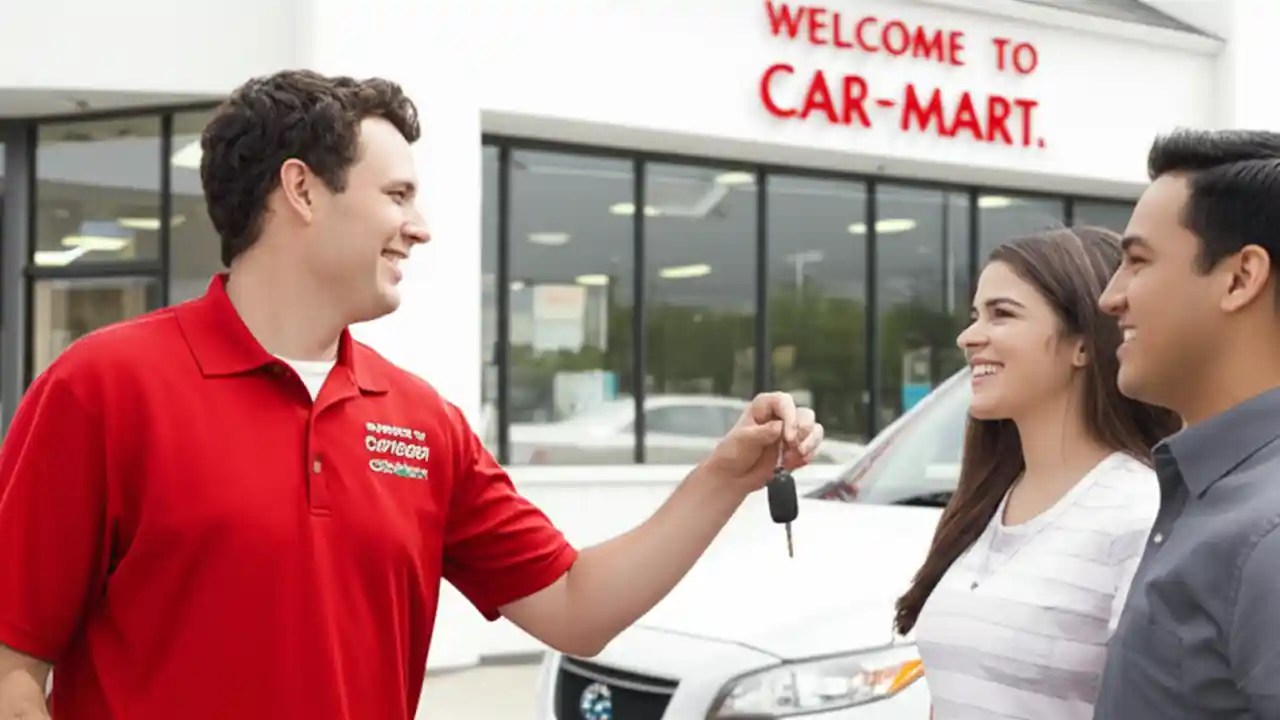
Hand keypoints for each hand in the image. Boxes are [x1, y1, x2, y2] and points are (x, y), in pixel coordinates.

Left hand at [703, 391, 822, 492]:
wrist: (732, 477)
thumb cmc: (731, 454)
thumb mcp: (742, 441)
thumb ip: (761, 433)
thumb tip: (779, 426)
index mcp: (763, 407)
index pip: (784, 401)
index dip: (790, 416)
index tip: (788, 435)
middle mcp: (780, 417)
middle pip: (805, 414)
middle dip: (803, 432)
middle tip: (792, 447)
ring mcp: (789, 433)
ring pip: (813, 430)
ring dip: (808, 444)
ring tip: (792, 457)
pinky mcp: (796, 449)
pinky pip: (812, 448)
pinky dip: (807, 456)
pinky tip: (792, 464)